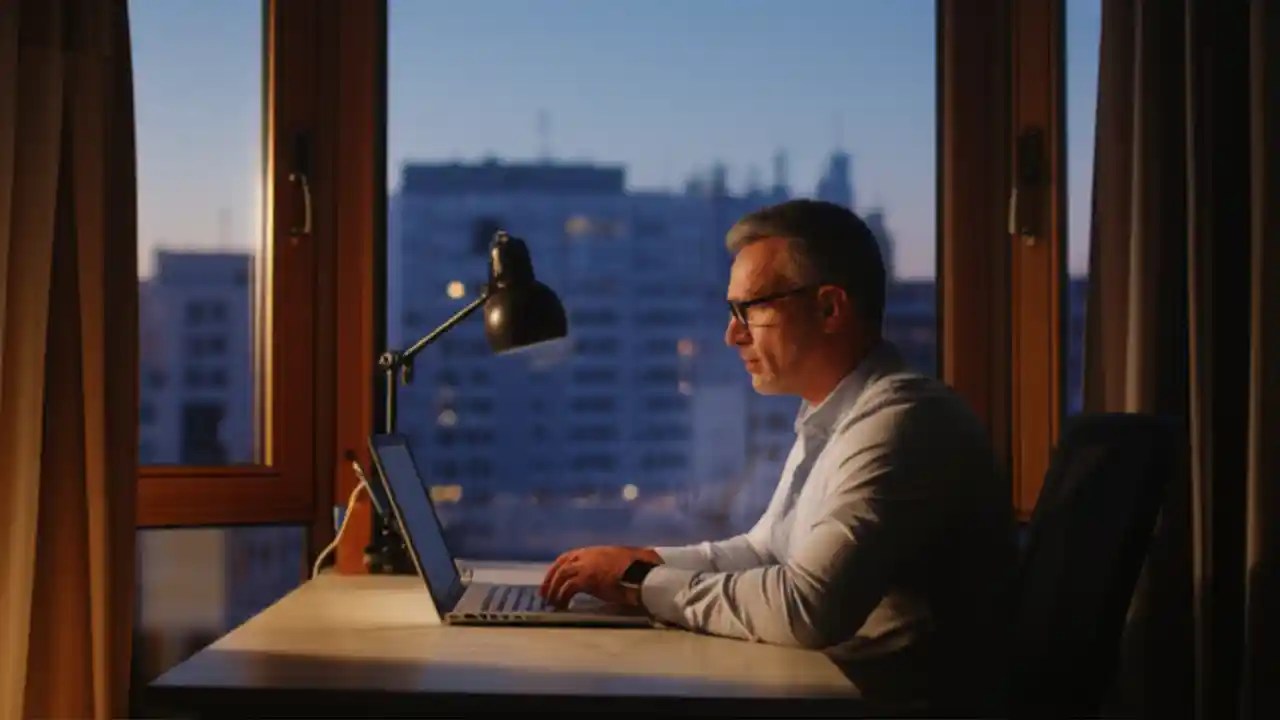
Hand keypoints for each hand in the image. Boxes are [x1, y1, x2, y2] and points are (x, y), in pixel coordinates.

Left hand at [539, 545, 662, 608]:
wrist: (643, 571)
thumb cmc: (636, 567)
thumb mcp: (619, 563)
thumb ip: (607, 566)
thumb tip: (606, 575)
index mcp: (594, 551)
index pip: (568, 556)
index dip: (557, 568)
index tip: (551, 579)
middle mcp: (587, 555)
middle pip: (561, 565)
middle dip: (550, 580)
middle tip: (543, 594)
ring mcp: (586, 566)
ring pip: (562, 576)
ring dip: (554, 590)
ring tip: (551, 603)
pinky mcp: (588, 579)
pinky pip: (568, 588)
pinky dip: (563, 597)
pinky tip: (562, 606)